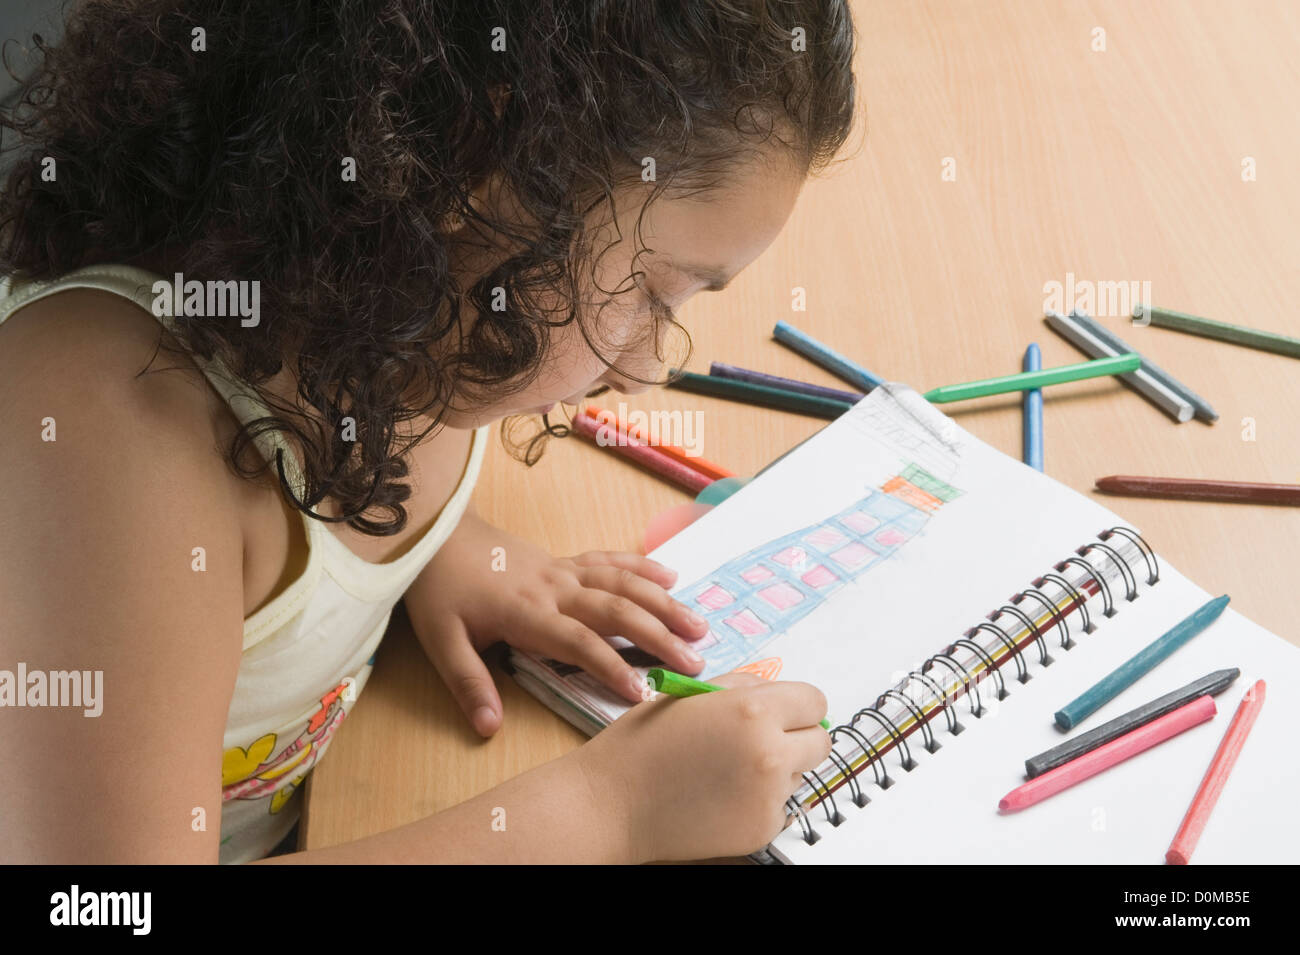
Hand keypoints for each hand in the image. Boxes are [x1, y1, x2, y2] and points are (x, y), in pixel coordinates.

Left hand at [405, 511, 710, 736]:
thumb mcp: (442, 641)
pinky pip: (609, 560)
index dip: (611, 666)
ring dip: (663, 602)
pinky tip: (671, 575)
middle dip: (659, 636)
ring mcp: (563, 570)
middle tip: (694, 662)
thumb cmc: (439, 589)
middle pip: (616, 611)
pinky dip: (642, 566)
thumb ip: (468, 683)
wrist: (436, 531)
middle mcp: (554, 589)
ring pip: (622, 583)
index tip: (641, 692)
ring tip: (699, 625)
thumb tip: (489, 727)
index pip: (578, 642)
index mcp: (527, 613)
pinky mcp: (563, 560)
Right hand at [575, 672, 832, 862]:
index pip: (814, 701)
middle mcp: (770, 754)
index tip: (780, 712)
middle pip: (819, 741)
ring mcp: (769, 797)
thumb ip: (741, 688)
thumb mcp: (691, 695)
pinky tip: (721, 796)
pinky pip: (780, 806)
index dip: (796, 705)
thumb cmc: (643, 744)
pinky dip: (759, 801)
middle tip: (759, 741)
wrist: (612, 803)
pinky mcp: (762, 829)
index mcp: (753, 711)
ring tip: (727, 770)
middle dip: (796, 737)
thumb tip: (775, 692)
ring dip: (777, 769)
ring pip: (798, 774)